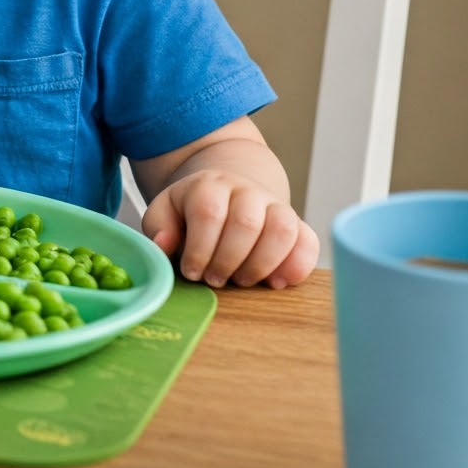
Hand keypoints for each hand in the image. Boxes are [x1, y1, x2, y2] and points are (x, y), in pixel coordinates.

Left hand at [142, 170, 318, 287]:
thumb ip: (159, 226)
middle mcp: (247, 190)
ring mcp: (276, 205)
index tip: (192, 272)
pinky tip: (277, 283)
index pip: (209, 214)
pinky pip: (308, 241)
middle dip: (228, 260)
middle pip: (246, 223)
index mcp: (210, 185)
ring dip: (261, 265)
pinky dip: (297, 266)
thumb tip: (163, 244)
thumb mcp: (166, 211)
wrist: (229, 190)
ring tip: (242, 281)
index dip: (200, 249)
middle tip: (215, 280)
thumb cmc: (192, 209)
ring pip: (282, 230)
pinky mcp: (297, 224)